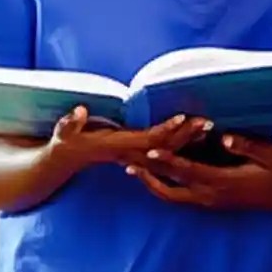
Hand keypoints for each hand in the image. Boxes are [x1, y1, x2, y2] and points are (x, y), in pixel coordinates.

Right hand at [46, 105, 204, 169]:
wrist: (64, 161)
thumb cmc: (65, 142)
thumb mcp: (63, 132)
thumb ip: (70, 122)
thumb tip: (79, 110)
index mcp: (118, 146)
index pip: (147, 139)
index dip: (165, 130)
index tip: (182, 118)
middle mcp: (130, 154)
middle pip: (164, 147)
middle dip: (186, 136)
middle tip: (207, 122)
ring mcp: (134, 157)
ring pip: (166, 152)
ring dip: (187, 141)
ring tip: (208, 127)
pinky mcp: (136, 156)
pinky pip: (162, 154)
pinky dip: (179, 147)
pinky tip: (196, 138)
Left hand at [125, 133, 271, 209]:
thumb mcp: (271, 154)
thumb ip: (245, 145)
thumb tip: (222, 136)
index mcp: (225, 183)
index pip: (188, 171)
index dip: (167, 160)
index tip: (148, 151)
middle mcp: (215, 196)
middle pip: (173, 191)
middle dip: (149, 178)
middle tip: (128, 166)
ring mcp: (217, 201)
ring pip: (178, 197)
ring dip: (156, 184)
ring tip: (138, 171)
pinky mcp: (220, 202)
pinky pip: (187, 197)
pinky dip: (171, 187)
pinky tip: (166, 178)